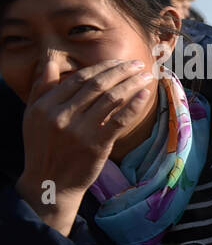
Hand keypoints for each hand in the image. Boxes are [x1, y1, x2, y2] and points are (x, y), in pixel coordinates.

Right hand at [15, 59, 155, 235]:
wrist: (50, 182)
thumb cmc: (43, 147)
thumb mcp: (33, 116)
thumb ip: (41, 88)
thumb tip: (50, 62)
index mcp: (45, 105)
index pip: (79, 78)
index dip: (102, 67)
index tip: (118, 61)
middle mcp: (61, 115)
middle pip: (98, 85)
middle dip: (121, 70)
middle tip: (138, 64)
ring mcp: (80, 130)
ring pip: (111, 98)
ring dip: (131, 83)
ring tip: (145, 75)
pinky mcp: (96, 144)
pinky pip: (119, 120)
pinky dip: (134, 105)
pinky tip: (145, 94)